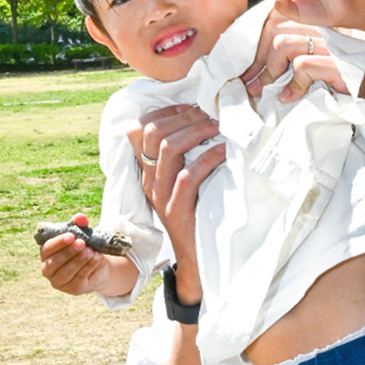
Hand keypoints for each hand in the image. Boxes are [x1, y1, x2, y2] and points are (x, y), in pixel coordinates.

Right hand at [40, 212, 108, 294]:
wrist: (98, 263)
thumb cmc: (84, 246)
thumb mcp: (82, 234)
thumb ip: (79, 225)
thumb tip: (80, 217)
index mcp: (46, 254)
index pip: (46, 249)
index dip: (58, 243)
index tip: (71, 235)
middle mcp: (48, 269)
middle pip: (54, 262)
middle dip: (69, 252)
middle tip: (82, 243)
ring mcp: (59, 282)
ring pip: (65, 273)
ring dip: (79, 261)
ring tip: (91, 251)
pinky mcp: (72, 289)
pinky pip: (78, 279)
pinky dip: (88, 267)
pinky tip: (96, 258)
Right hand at [130, 104, 225, 300]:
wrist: (199, 259)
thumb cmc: (200, 214)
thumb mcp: (188, 182)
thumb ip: (187, 158)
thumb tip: (204, 122)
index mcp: (149, 172)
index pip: (139, 130)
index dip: (163, 112)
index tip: (188, 105)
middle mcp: (150, 182)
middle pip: (153, 134)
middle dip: (184, 116)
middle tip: (209, 113)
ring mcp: (161, 196)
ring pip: (168, 149)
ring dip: (197, 131)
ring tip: (218, 126)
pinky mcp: (177, 211)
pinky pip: (189, 176)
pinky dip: (209, 158)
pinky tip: (225, 152)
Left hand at [240, 8, 348, 102]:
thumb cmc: (341, 73)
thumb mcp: (315, 58)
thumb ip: (292, 53)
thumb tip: (257, 70)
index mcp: (313, 23)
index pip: (275, 21)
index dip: (258, 47)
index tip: (251, 69)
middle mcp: (321, 27)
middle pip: (274, 30)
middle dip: (259, 60)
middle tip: (252, 84)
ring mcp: (329, 42)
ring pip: (283, 45)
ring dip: (271, 72)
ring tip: (266, 91)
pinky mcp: (335, 60)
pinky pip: (302, 66)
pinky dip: (292, 85)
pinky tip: (289, 97)